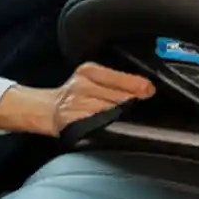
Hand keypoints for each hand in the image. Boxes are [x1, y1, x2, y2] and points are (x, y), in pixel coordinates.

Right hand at [0, 62, 155, 136]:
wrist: (49, 109)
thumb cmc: (76, 93)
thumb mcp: (93, 77)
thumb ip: (118, 80)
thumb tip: (146, 88)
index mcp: (89, 71)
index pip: (118, 77)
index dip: (136, 85)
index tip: (148, 90)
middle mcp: (82, 87)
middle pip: (118, 97)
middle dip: (132, 102)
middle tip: (142, 104)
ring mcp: (77, 107)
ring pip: (111, 112)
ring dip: (122, 116)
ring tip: (127, 116)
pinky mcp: (74, 125)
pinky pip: (100, 127)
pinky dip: (109, 127)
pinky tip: (112, 126)